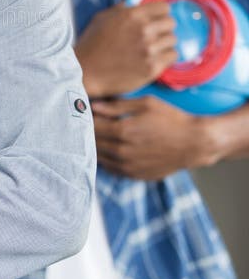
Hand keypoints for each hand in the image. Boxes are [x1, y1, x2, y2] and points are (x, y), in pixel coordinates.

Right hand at [75, 2, 177, 97]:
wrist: (86, 72)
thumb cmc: (91, 44)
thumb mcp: (102, 18)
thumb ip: (120, 9)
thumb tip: (131, 3)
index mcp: (133, 15)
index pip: (164, 7)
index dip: (160, 13)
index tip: (155, 20)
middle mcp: (144, 30)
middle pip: (171, 23)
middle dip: (163, 29)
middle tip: (154, 36)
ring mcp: (149, 50)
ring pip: (172, 41)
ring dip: (164, 44)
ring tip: (153, 49)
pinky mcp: (152, 67)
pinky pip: (172, 57)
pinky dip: (165, 58)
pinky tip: (154, 59)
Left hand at [92, 95, 210, 179]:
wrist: (194, 143)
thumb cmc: (171, 118)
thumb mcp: (146, 103)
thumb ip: (117, 105)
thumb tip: (93, 105)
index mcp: (122, 131)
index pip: (91, 126)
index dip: (84, 118)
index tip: (83, 112)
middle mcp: (122, 151)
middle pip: (92, 142)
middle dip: (86, 132)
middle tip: (85, 124)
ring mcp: (128, 166)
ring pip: (98, 157)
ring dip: (94, 147)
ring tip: (96, 136)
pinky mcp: (134, 175)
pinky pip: (110, 168)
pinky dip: (105, 159)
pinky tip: (109, 148)